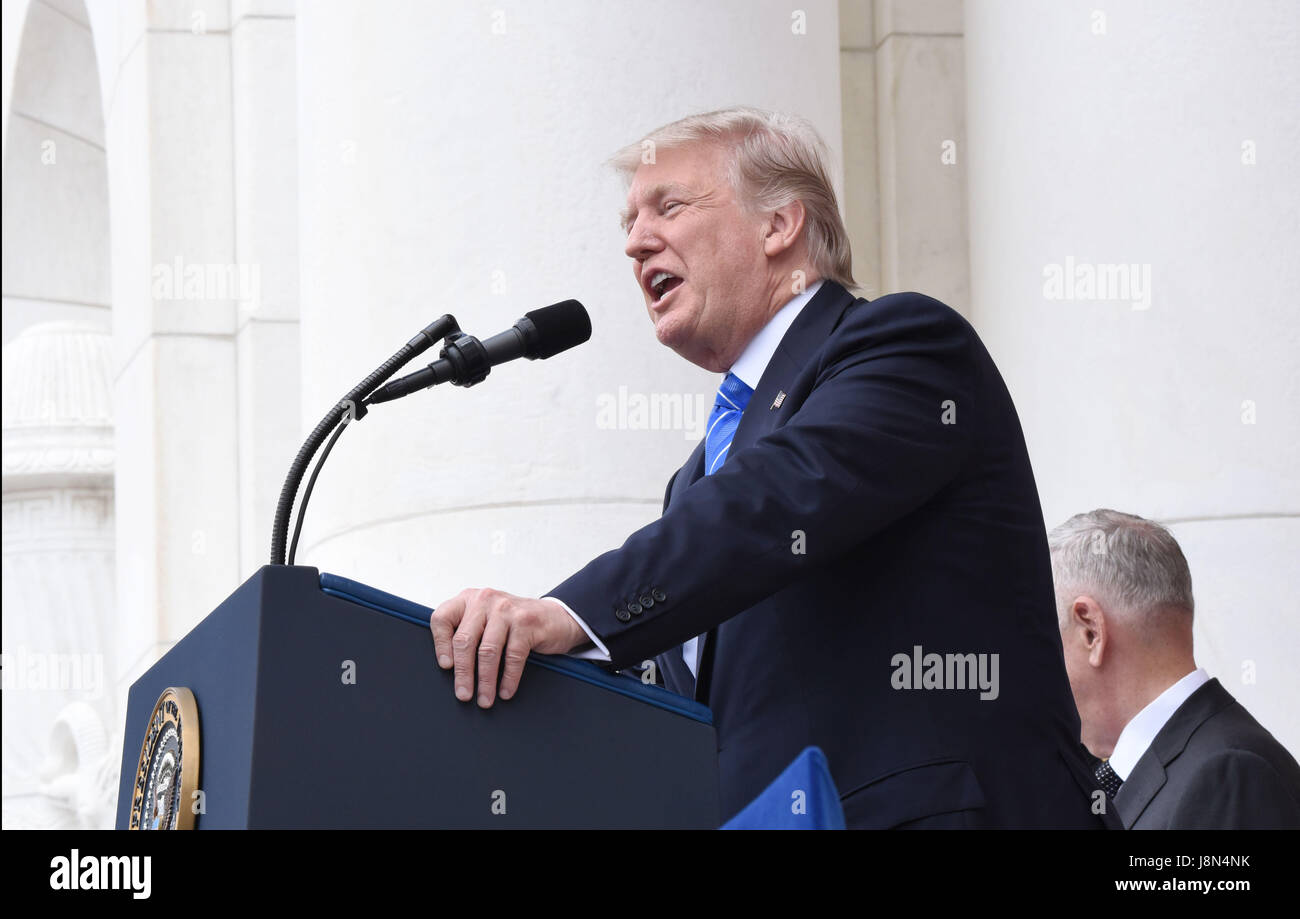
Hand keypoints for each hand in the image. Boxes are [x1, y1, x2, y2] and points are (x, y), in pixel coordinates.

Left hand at [430, 588, 586, 707]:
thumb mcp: (487, 619)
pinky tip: (505, 691)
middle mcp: (485, 600)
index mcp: (469, 599)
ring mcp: (506, 610)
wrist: (555, 617)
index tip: (445, 666)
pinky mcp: (526, 622)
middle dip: (463, 672)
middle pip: (464, 640)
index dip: (439, 644)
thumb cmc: (515, 623)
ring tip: (484, 699)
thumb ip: (468, 632)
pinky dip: (508, 678)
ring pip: (488, 651)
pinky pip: (513, 656)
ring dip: (485, 681)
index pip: (442, 618)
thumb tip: (450, 669)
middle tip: (463, 694)